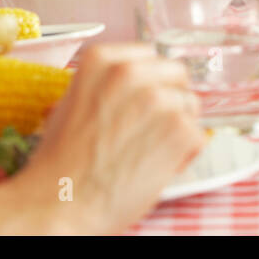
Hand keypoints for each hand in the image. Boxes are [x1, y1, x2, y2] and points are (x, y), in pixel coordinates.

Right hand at [15, 43, 205, 233]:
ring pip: (190, 106)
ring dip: (177, 128)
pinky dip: (184, 155)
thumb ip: (103, 86)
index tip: (144, 100)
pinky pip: (198, 136)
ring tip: (150, 151)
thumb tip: (129, 89)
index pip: (150, 56)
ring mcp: (158, 100)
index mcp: (101, 60)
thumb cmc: (60, 163)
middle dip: (169, 100)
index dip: (150, 82)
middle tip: (152, 128)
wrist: (60, 202)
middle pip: (176, 75)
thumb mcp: (69, 105)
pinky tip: (159, 166)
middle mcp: (131, 72)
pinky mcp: (178, 131)